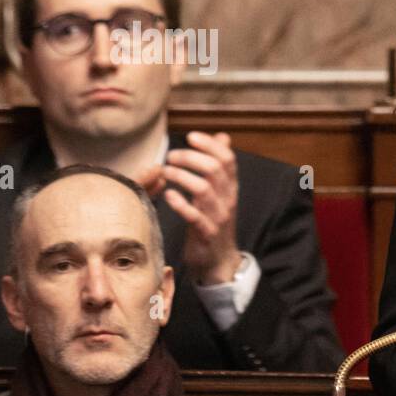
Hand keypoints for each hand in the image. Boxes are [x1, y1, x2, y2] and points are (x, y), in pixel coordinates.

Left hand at [159, 130, 241, 284]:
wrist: (219, 259)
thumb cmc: (214, 220)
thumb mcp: (221, 191)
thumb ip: (220, 165)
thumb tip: (223, 137)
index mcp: (230, 187)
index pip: (227, 159)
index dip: (210, 144)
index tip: (190, 136)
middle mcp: (227, 199)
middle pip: (214, 169)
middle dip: (190, 157)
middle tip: (170, 156)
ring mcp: (218, 216)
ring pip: (204, 189)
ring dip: (181, 176)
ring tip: (165, 172)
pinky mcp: (206, 233)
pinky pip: (195, 216)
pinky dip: (180, 204)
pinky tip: (168, 195)